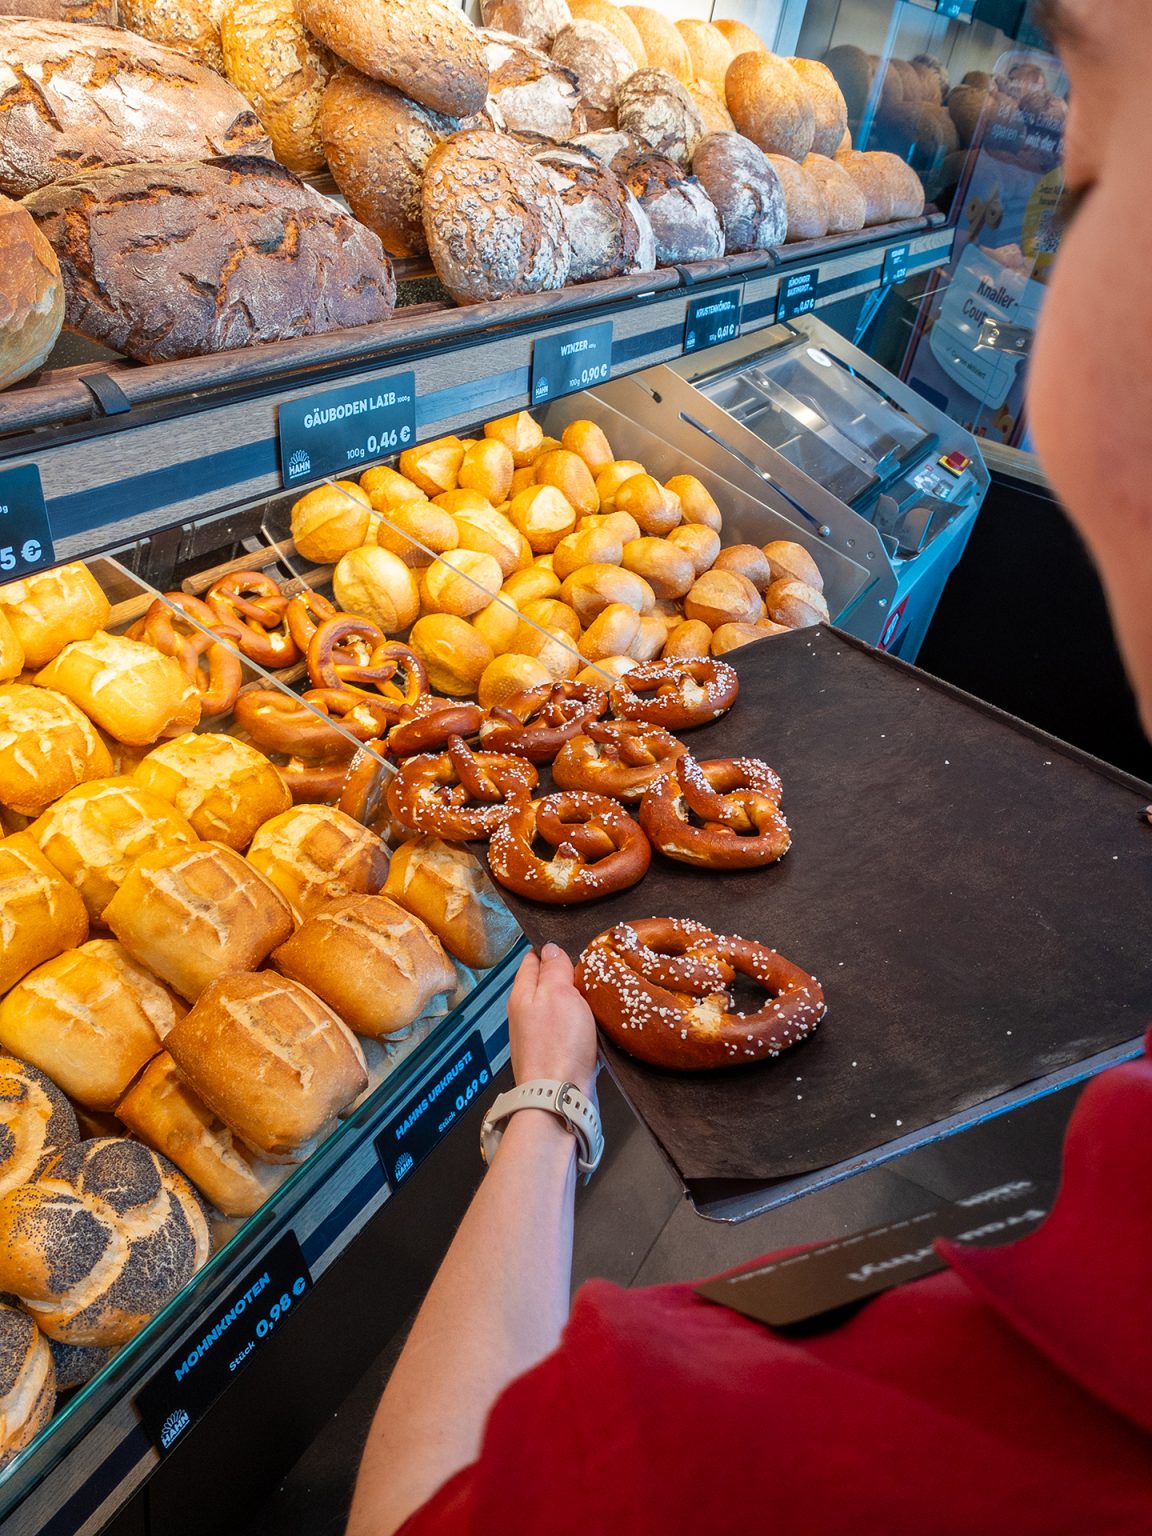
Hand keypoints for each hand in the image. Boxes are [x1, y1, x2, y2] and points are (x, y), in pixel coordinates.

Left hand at [508, 943, 598, 1099]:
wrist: (559, 1097)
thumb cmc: (558, 1045)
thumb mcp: (558, 994)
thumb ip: (554, 969)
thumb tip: (550, 948)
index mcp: (522, 994)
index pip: (532, 960)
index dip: (551, 950)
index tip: (572, 945)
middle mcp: (527, 1014)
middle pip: (546, 984)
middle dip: (566, 976)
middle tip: (591, 969)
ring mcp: (540, 1036)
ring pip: (559, 1008)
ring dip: (576, 1002)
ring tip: (597, 994)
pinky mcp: (556, 1055)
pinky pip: (569, 1031)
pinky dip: (581, 1025)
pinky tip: (596, 1026)